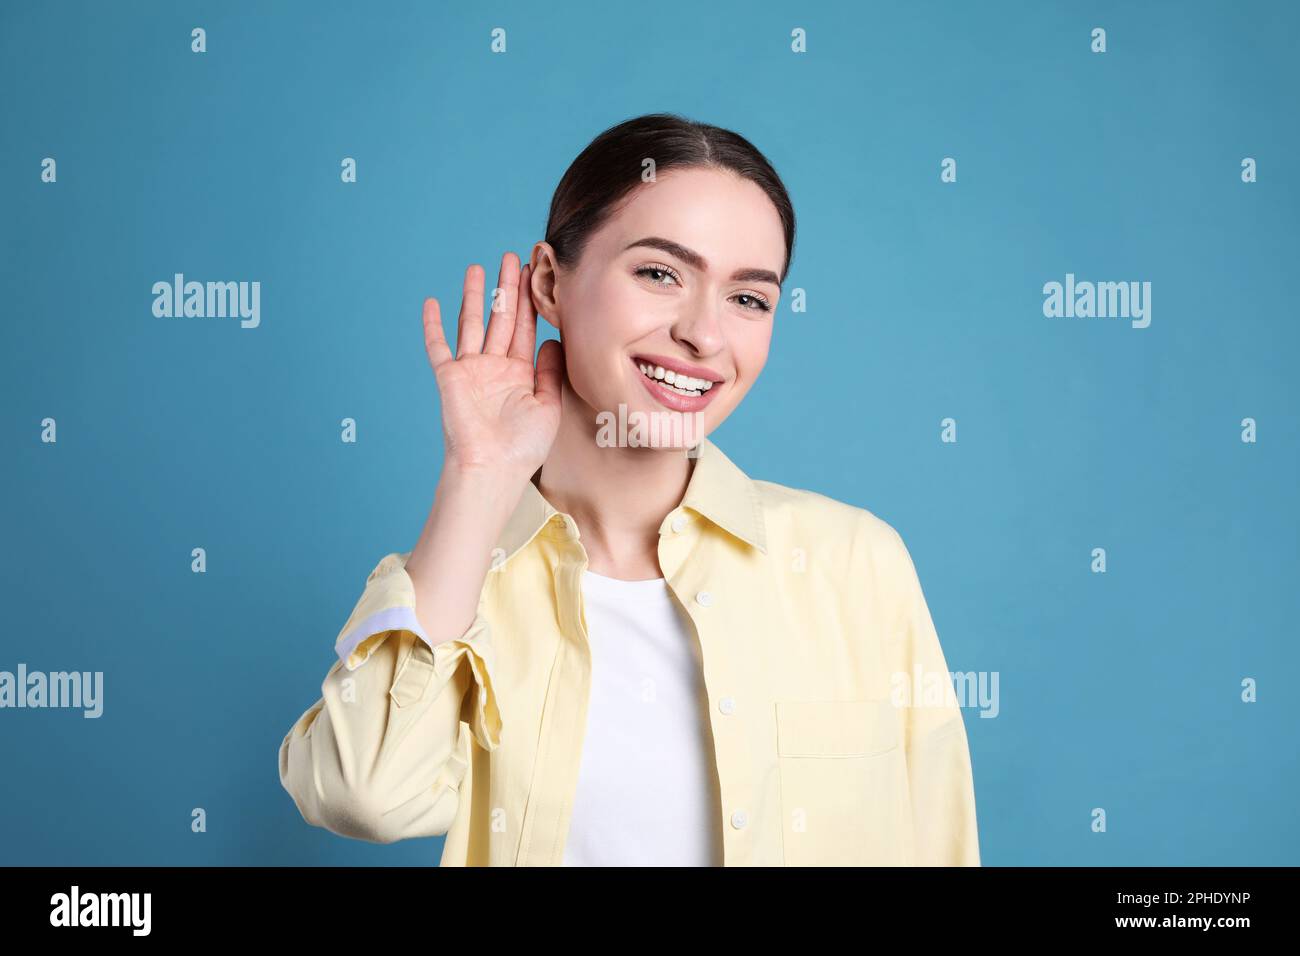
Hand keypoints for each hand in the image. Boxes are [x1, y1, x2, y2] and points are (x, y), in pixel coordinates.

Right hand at [422, 252, 563, 477]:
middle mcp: (495, 368)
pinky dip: (433, 325)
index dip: (529, 302)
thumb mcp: (548, 405)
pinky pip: (438, 346)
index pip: (525, 329)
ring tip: (477, 268)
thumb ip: (549, 371)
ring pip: (472, 324)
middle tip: (511, 258)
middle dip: (506, 288)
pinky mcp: (450, 377)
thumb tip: (551, 340)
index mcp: (520, 374)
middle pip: (501, 319)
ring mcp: (471, 371)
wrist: (494, 468)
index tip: (533, 274)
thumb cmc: (524, 446)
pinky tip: (432, 302)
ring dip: (474, 296)